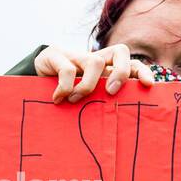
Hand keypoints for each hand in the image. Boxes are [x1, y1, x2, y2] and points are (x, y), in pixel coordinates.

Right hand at [34, 44, 155, 103]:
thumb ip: (102, 106)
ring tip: (75, 100)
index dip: (142, 71)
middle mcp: (95, 60)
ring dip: (88, 86)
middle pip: (121, 51)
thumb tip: (122, 129)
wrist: (32, 83)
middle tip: (112, 92)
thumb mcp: (86, 103)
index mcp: (106, 71)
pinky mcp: (56, 55)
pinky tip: (57, 99)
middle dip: (121, 71)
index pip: (131, 63)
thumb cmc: (65, 98)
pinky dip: (65, 88)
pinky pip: (68, 70)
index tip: (148, 85)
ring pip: (95, 62)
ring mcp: (76, 57)